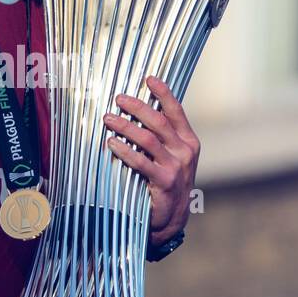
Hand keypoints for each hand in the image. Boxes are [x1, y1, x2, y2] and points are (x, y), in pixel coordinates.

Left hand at [104, 75, 199, 246]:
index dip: (163, 93)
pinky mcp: (164, 183)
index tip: (149, 78)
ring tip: (108, 119)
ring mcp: (176, 168)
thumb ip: (161, 137)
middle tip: (119, 98)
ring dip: (125, 126)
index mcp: (189, 141)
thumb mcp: (172, 157)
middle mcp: (184, 152)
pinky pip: (141, 162)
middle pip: (159, 122)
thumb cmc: (167, 182)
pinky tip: (111, 144)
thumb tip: (137, 112)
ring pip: (148, 139)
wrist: (172, 218)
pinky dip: (124, 151)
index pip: (176, 111)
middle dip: (137, 107)